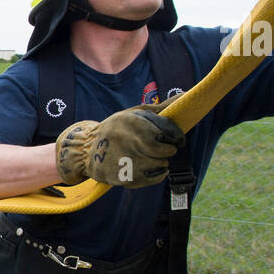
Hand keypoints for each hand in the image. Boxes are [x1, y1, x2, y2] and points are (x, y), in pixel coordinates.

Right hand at [55, 103, 184, 187]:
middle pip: (164, 151)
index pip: (165, 133)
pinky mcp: (125, 178)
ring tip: (153, 157)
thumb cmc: (118, 130)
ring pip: (160, 165)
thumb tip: (185, 95)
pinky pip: (154, 178)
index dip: (175, 138)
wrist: (88, 151)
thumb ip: (160, 109)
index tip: (175, 139)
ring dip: (161, 162)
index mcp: (130, 122)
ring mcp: (124, 161)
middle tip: (164, 149)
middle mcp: (126, 141)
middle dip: (168, 151)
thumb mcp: (134, 115)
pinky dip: (158, 173)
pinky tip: (150, 167)